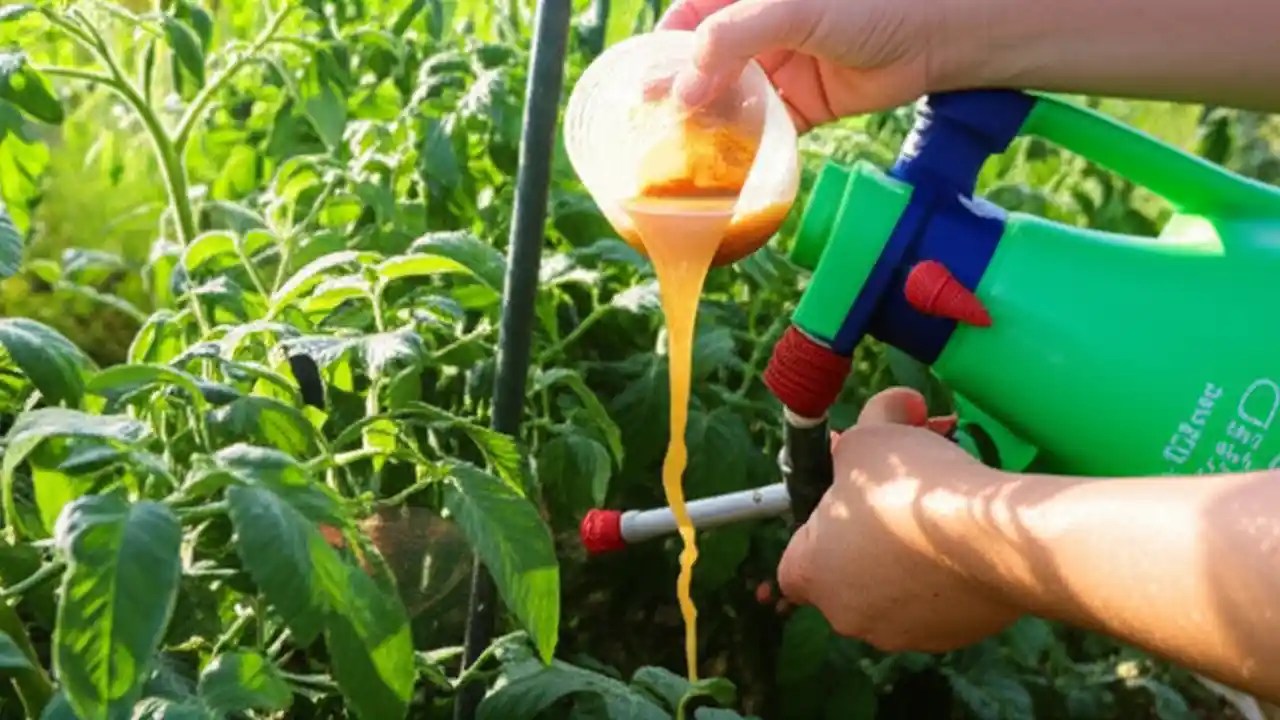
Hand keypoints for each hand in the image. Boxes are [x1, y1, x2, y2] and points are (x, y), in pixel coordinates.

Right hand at [656, 0, 944, 132]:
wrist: (940, 33)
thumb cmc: (869, 1)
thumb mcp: (793, 7)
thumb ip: (734, 38)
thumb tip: (684, 87)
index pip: (689, 21)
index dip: (663, 54)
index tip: (643, 89)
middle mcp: (760, 31)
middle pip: (705, 66)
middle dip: (682, 97)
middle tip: (660, 130)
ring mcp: (782, 69)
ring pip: (733, 101)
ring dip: (712, 126)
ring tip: (687, 154)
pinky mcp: (805, 106)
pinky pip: (767, 129)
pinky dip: (749, 147)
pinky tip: (730, 165)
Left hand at [776, 387, 1022, 651]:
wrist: (995, 540)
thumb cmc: (914, 490)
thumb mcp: (874, 437)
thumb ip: (872, 419)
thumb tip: (895, 404)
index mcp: (812, 573)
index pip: (796, 556)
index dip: (819, 522)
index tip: (849, 494)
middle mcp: (847, 613)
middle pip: (848, 568)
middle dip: (872, 530)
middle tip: (900, 492)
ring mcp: (900, 632)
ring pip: (896, 585)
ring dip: (911, 551)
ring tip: (939, 508)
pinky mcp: (950, 637)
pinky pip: (940, 599)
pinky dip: (949, 572)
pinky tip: (967, 536)